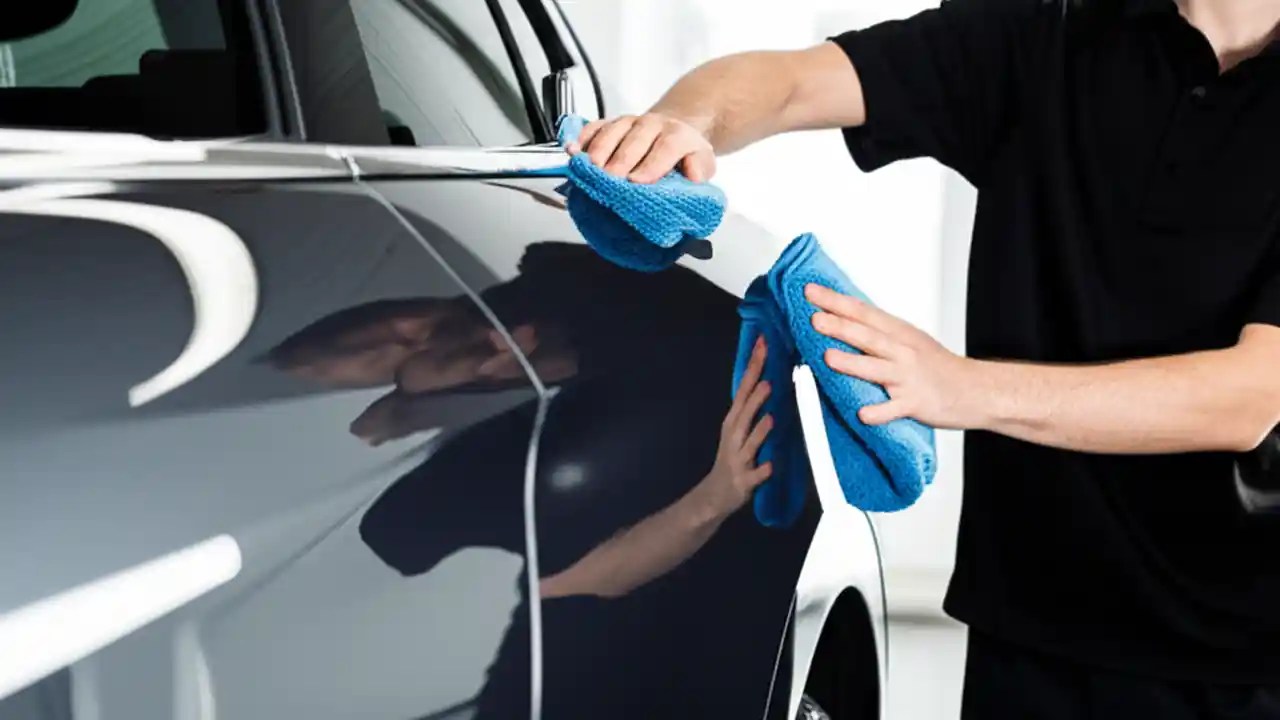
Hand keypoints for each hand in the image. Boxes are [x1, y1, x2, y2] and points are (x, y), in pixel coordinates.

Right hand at [567, 112, 716, 183]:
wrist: (671, 130)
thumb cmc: (683, 154)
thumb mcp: (702, 162)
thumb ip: (700, 169)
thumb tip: (694, 176)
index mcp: (676, 135)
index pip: (664, 148)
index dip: (650, 165)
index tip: (636, 182)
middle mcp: (651, 125)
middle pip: (634, 141)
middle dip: (620, 162)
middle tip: (609, 181)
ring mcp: (628, 122)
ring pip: (611, 132)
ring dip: (598, 151)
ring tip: (589, 169)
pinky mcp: (610, 124)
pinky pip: (594, 127)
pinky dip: (581, 139)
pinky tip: (572, 151)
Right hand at [699, 336, 774, 517]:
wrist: (714, 496)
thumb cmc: (733, 459)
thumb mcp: (740, 429)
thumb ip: (753, 407)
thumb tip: (771, 378)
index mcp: (735, 420)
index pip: (745, 388)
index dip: (755, 365)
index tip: (764, 342)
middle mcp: (734, 435)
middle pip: (745, 409)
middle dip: (756, 389)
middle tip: (768, 370)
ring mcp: (739, 458)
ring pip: (750, 441)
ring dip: (760, 428)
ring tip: (771, 413)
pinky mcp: (745, 481)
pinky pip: (756, 475)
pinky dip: (764, 469)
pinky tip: (772, 464)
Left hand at [806, 284, 981, 428]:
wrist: (975, 389)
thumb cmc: (937, 367)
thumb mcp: (908, 340)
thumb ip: (876, 333)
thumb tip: (840, 321)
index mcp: (898, 333)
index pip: (862, 312)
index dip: (836, 301)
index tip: (811, 291)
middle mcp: (902, 352)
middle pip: (867, 336)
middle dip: (840, 326)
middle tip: (814, 319)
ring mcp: (907, 378)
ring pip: (877, 369)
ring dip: (852, 363)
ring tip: (828, 358)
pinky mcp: (915, 403)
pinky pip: (894, 409)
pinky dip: (879, 412)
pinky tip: (864, 413)